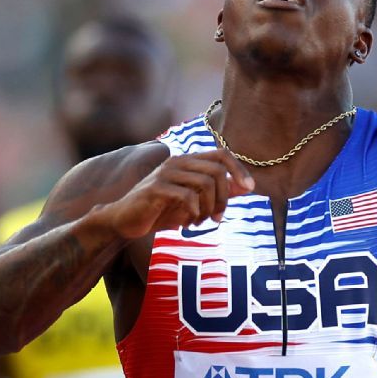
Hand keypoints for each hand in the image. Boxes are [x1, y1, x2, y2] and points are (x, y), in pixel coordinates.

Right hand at [95, 150, 254, 239]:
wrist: (125, 221)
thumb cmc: (161, 211)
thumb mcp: (194, 202)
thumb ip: (218, 192)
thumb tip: (247, 187)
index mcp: (188, 161)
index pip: (222, 154)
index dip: (239, 169)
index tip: (250, 189)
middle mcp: (178, 161)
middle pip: (217, 171)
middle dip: (224, 198)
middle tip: (218, 218)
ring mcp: (166, 173)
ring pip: (205, 183)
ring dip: (209, 208)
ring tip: (201, 222)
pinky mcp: (156, 188)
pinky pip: (187, 196)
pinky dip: (194, 212)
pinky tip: (188, 223)